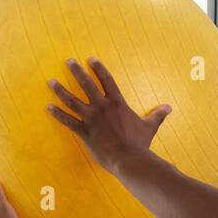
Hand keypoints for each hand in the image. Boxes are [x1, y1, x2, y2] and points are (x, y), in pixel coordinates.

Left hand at [46, 58, 170, 171]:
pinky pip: (68, 122)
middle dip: (76, 71)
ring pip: (72, 100)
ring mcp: (92, 119)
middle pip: (86, 85)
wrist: (129, 159)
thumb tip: (169, 107)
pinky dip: (57, 115)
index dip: (98, 68)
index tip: (90, 59)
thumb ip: (157, 115)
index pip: (107, 80)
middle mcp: (102, 107)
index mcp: (117, 103)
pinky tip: (48, 107)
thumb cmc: (139, 143)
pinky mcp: (85, 132)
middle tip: (68, 61)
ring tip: (51, 81)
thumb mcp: (150, 126)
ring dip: (60, 90)